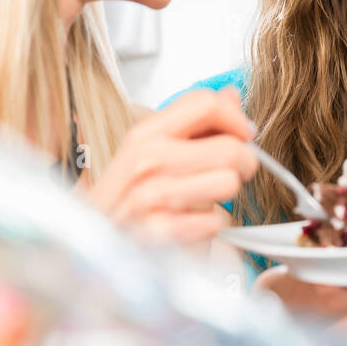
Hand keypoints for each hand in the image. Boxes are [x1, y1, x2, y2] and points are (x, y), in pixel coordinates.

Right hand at [86, 87, 257, 242]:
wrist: (102, 251)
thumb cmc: (135, 201)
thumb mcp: (157, 154)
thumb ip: (196, 124)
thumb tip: (231, 95)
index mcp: (144, 135)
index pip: (205, 104)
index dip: (236, 119)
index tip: (244, 134)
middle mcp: (144, 161)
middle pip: (229, 147)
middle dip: (244, 163)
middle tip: (232, 172)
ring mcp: (148, 197)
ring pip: (228, 182)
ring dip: (225, 195)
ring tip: (204, 199)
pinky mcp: (159, 233)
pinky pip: (217, 221)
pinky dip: (211, 226)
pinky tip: (191, 225)